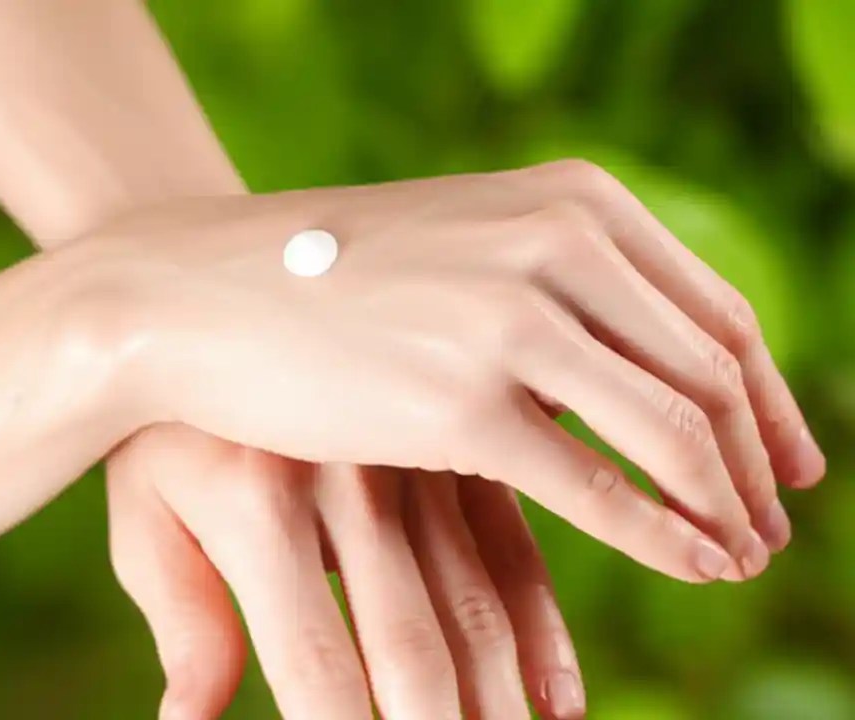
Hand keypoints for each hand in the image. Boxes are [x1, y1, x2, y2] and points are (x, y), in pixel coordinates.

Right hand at [101, 159, 824, 580]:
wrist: (194, 290)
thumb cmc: (321, 278)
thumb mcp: (460, 245)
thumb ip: (552, 284)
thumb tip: (635, 361)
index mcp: (567, 201)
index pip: (712, 311)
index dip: (767, 396)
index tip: (787, 457)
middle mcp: (554, 246)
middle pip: (712, 373)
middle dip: (759, 460)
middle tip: (774, 521)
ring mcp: (508, 321)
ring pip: (675, 430)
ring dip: (725, 503)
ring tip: (741, 554)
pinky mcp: (458, 402)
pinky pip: (598, 484)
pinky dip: (664, 532)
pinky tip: (693, 561)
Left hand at [109, 424, 583, 719]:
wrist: (214, 284)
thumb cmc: (166, 428)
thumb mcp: (148, 517)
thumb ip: (185, 621)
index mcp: (260, 511)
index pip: (315, 670)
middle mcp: (347, 485)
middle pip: (413, 652)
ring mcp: (413, 457)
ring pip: (480, 607)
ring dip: (504, 702)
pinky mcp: (459, 438)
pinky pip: (519, 547)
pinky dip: (546, 633)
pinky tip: (559, 704)